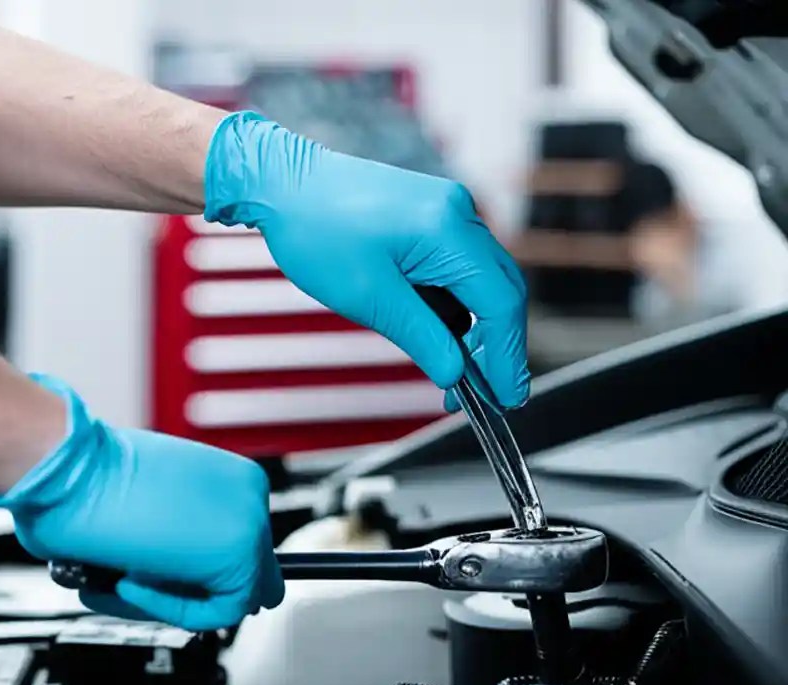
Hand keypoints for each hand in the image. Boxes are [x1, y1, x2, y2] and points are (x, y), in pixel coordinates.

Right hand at [0, 375, 283, 630]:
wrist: (69, 470)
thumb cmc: (90, 476)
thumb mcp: (150, 495)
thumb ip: (178, 525)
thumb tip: (180, 560)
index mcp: (231, 475)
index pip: (241, 543)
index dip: (197, 568)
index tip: (157, 573)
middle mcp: (249, 495)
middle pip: (250, 571)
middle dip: (198, 586)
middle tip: (146, 586)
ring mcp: (250, 523)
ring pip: (238, 596)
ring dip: (179, 600)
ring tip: (122, 582)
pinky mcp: (239, 556)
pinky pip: (222, 610)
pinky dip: (175, 609)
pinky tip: (128, 584)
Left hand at [204, 112, 530, 407]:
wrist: (280, 183)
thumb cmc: (315, 234)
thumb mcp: (370, 298)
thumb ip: (423, 337)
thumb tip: (457, 374)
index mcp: (449, 231)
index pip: (501, 302)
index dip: (508, 355)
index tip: (506, 396)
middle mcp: (459, 213)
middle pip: (500, 289)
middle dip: (497, 345)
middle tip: (488, 394)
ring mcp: (447, 209)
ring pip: (481, 279)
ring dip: (473, 326)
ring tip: (451, 370)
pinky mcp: (431, 214)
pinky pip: (459, 264)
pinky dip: (454, 301)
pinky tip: (435, 331)